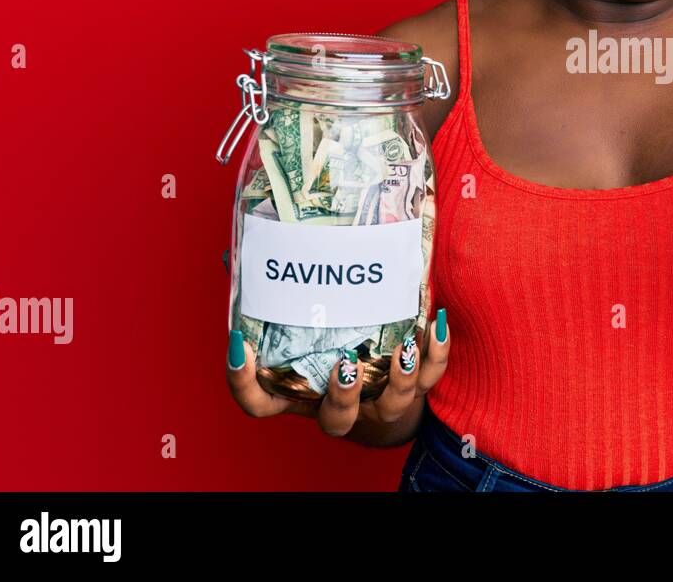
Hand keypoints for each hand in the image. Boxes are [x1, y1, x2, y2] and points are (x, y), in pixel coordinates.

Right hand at [224, 314, 450, 437]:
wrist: (382, 384)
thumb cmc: (330, 344)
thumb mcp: (298, 324)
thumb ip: (272, 296)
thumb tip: (236, 254)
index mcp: (301, 391)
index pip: (259, 401)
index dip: (243, 382)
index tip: (241, 347)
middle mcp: (338, 403)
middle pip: (335, 418)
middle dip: (342, 395)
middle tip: (345, 363)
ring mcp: (379, 399)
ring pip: (390, 404)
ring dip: (399, 379)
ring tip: (403, 348)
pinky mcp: (415, 386)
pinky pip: (430, 378)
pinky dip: (436, 354)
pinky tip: (437, 323)